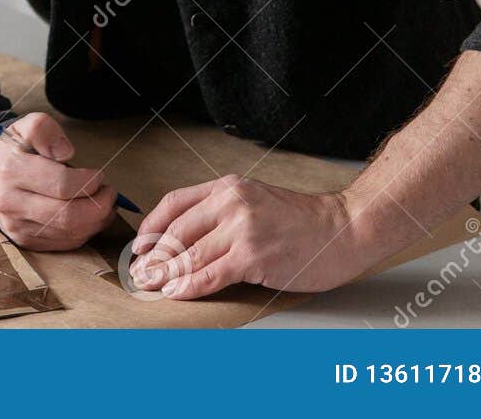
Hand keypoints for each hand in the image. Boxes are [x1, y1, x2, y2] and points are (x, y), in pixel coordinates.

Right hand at [0, 112, 117, 250]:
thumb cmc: (17, 151)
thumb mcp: (25, 127)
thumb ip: (43, 129)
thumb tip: (65, 153)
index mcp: (11, 171)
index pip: (61, 184)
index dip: (89, 182)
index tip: (99, 175)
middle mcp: (11, 203)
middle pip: (67, 215)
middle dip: (99, 206)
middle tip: (110, 193)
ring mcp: (17, 226)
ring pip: (69, 233)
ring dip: (97, 221)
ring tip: (105, 204)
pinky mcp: (26, 241)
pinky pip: (64, 244)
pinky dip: (85, 232)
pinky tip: (91, 217)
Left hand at [129, 174, 366, 298]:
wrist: (343, 229)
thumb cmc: (302, 221)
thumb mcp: (255, 201)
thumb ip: (222, 213)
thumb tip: (185, 238)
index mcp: (228, 187)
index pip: (174, 203)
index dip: (151, 227)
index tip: (140, 246)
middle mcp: (232, 203)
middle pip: (176, 232)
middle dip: (153, 257)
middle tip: (138, 273)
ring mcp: (242, 229)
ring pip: (189, 256)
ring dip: (164, 275)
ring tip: (149, 286)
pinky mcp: (253, 256)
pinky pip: (210, 274)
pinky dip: (189, 286)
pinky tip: (176, 293)